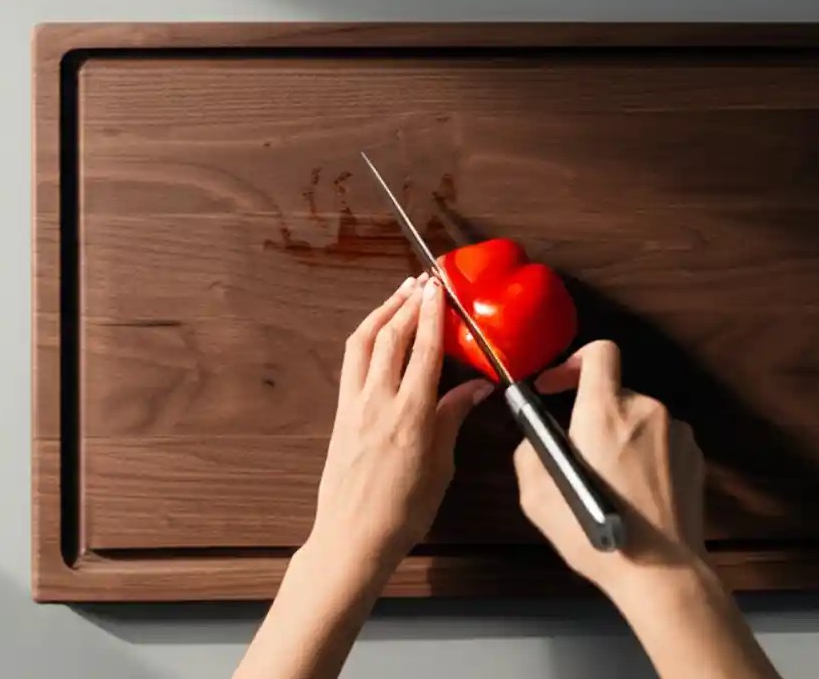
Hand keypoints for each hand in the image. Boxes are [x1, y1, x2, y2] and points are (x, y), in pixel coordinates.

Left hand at [307, 275, 493, 569]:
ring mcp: (354, 405)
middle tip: (424, 281)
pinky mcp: (340, 413)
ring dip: (382, 312)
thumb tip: (477, 387)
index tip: (440, 287)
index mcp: (410, 415)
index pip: (423, 350)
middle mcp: (378, 402)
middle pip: (391, 337)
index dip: (432, 314)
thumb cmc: (404, 511)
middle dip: (407, 303)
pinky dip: (366, 337)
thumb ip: (453, 418)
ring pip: (364, 343)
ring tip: (400, 293)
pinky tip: (378, 330)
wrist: (352, 538)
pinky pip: (352, 363)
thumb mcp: (441, 466)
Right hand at [513, 340, 705, 593]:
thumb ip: (531, 450)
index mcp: (605, 411)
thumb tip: (538, 434)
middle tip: (580, 458)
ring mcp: (676, 432)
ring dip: (621, 439)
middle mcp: (645, 410)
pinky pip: (661, 441)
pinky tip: (638, 494)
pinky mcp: (694, 456)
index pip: (599, 353)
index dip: (574, 363)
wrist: (662, 571)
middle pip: (614, 394)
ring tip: (612, 485)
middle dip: (594, 417)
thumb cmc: (595, 534)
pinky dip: (646, 456)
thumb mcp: (536, 497)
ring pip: (638, 420)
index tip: (557, 388)